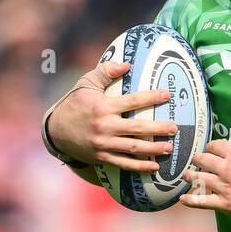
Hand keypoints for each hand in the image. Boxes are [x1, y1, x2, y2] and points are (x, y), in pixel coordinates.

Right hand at [47, 60, 176, 171]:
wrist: (56, 131)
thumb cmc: (74, 103)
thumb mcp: (86, 83)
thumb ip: (106, 71)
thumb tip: (127, 64)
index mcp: (103, 106)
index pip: (132, 101)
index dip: (151, 98)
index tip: (167, 95)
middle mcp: (105, 126)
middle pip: (137, 128)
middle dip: (158, 129)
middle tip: (174, 128)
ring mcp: (104, 144)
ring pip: (133, 148)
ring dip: (153, 149)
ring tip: (170, 148)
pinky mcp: (103, 157)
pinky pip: (124, 163)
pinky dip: (139, 166)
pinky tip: (154, 166)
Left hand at [178, 139, 230, 222]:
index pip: (215, 146)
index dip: (210, 148)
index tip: (209, 151)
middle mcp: (228, 168)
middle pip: (203, 160)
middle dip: (197, 160)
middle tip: (196, 162)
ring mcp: (225, 187)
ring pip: (199, 178)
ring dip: (191, 177)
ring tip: (187, 176)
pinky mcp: (226, 204)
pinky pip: (202, 201)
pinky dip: (190, 200)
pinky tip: (183, 199)